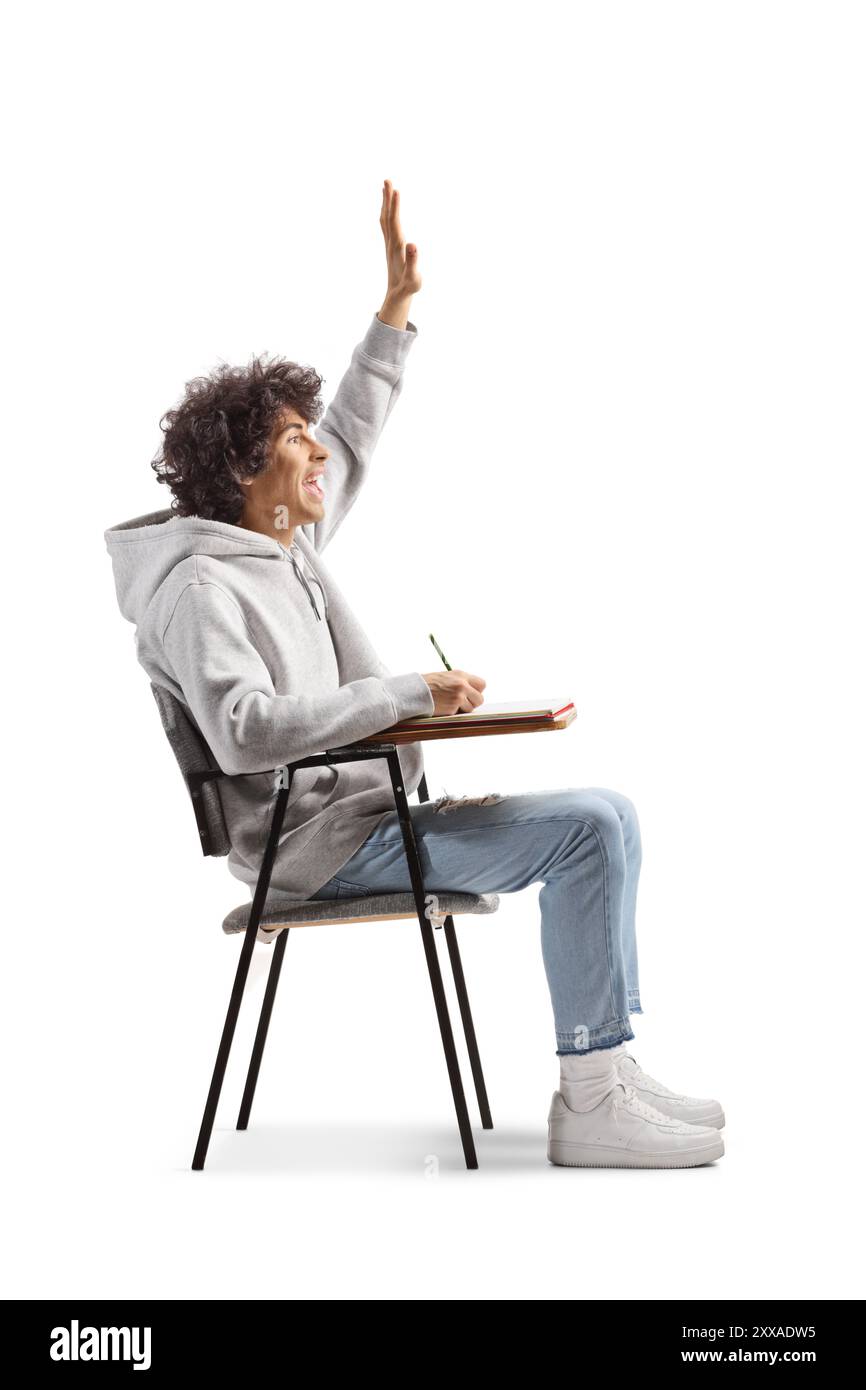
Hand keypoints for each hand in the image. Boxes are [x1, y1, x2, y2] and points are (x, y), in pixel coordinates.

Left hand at [380, 178, 421, 301]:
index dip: (395, 207)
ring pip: (385, 218)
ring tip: (386, 186)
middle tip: (387, 180)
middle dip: (387, 198)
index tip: (395, 190)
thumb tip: (413, 244)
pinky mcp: (391, 245)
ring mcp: (389, 243)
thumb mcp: (413, 276)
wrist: (397, 295)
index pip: (395, 222)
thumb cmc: (408, 286)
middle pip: (387, 216)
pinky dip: (387, 212)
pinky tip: (387, 206)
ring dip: (385, 202)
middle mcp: (390, 242)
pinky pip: (387, 224)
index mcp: (397, 247)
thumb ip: (413, 261)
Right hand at [421, 670, 485, 715]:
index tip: (471, 695)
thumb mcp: (446, 677)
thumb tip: (472, 691)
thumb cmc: (428, 684)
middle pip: (480, 699)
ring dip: (462, 709)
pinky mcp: (453, 707)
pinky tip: (443, 707)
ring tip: (449, 704)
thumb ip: (460, 682)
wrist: (415, 691)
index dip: (477, 692)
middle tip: (463, 704)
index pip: (482, 684)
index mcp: (461, 675)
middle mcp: (462, 684)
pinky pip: (459, 713)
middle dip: (473, 703)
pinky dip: (453, 713)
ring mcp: (458, 696)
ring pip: (471, 708)